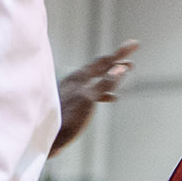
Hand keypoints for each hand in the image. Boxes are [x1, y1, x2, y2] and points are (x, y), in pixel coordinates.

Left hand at [51, 41, 137, 155]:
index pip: (104, 60)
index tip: (135, 43)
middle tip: (132, 61)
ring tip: (124, 74)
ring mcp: (74, 91)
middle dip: (117, 63)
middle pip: (100, 67)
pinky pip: (93, 91)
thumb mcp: (88, 100)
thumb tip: (120, 69)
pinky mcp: (73, 102)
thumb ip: (105, 84)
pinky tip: (112, 98)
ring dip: (112, 76)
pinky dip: (105, 91)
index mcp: (79, 77)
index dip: (121, 52)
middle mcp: (76, 81)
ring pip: (97, 79)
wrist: (46, 137)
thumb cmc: (66, 119)